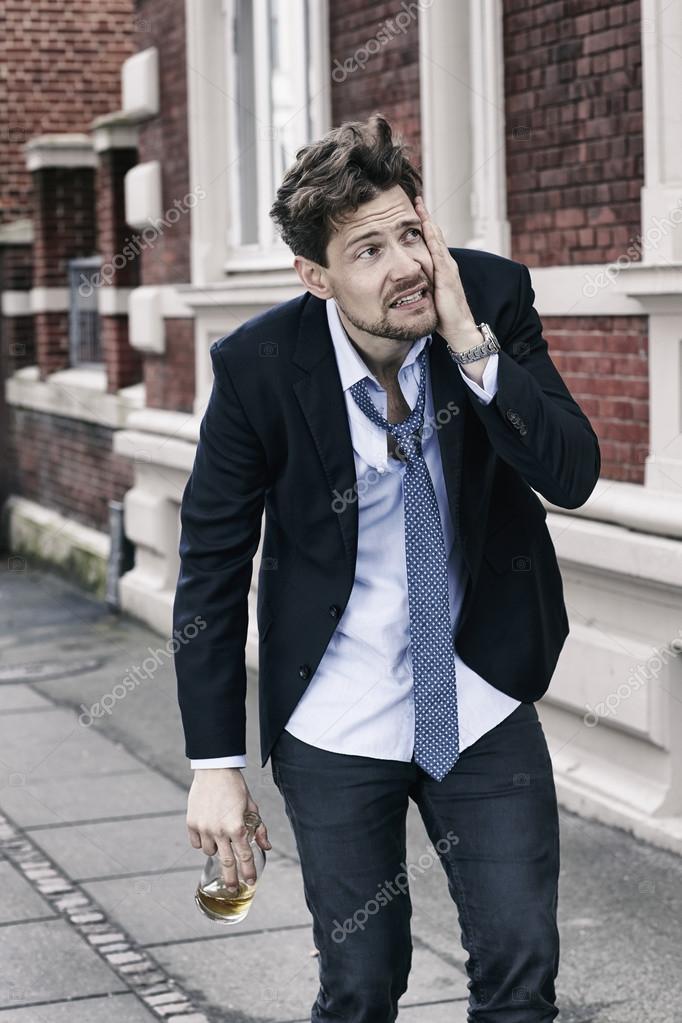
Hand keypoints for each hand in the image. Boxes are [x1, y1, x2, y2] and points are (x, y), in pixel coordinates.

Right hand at [187, 769, 271, 890]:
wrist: (214, 770)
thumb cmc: (236, 788)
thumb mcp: (251, 807)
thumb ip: (259, 828)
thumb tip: (266, 847)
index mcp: (237, 827)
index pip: (245, 856)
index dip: (248, 871)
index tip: (250, 882)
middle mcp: (219, 831)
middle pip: (226, 862)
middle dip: (231, 878)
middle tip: (234, 889)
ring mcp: (203, 828)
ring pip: (209, 852)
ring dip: (216, 850)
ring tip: (220, 838)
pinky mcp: (191, 823)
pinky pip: (195, 842)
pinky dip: (201, 841)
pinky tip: (207, 833)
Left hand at [414, 195, 479, 348]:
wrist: (459, 329)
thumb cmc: (445, 316)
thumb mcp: (430, 296)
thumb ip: (422, 285)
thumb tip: (407, 282)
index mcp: (442, 268)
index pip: (432, 242)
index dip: (424, 226)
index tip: (414, 212)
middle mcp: (447, 264)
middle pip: (435, 234)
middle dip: (426, 216)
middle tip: (416, 199)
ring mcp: (448, 267)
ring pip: (436, 238)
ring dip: (428, 221)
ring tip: (419, 205)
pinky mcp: (447, 275)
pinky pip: (438, 251)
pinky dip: (431, 237)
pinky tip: (425, 226)